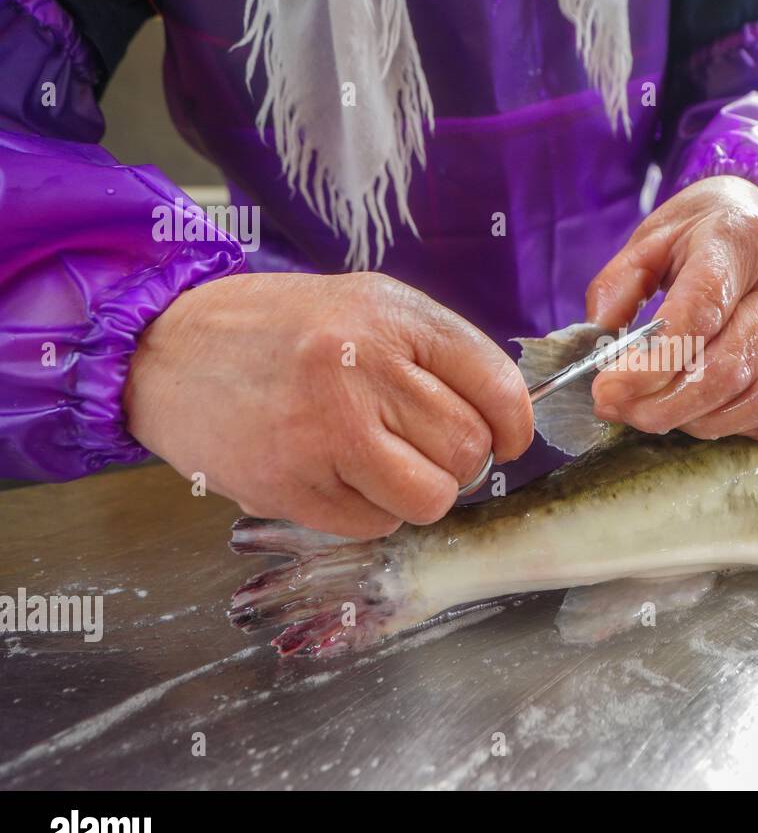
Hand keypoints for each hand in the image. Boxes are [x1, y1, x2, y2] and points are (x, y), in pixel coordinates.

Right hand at [124, 272, 532, 538]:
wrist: (167, 350)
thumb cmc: (281, 332)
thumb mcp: (366, 307)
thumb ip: (436, 355)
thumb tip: (504, 420)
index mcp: (391, 315)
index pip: (496, 384)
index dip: (515, 424)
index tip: (507, 437)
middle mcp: (361, 369)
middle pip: (468, 448)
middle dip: (461, 461)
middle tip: (427, 448)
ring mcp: (324, 432)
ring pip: (431, 497)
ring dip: (421, 493)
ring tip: (387, 467)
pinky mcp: (289, 486)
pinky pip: (375, 525)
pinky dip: (370, 512)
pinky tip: (338, 476)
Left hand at [585, 175, 757, 445]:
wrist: (754, 216)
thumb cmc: (696, 232)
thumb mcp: (647, 241)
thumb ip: (617, 290)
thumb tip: (600, 350)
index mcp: (736, 243)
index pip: (700, 314)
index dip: (653, 363)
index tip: (608, 388)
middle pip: (730, 366)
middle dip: (666, 403)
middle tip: (618, 408)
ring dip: (703, 421)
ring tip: (654, 414)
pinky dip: (755, 428)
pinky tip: (711, 420)